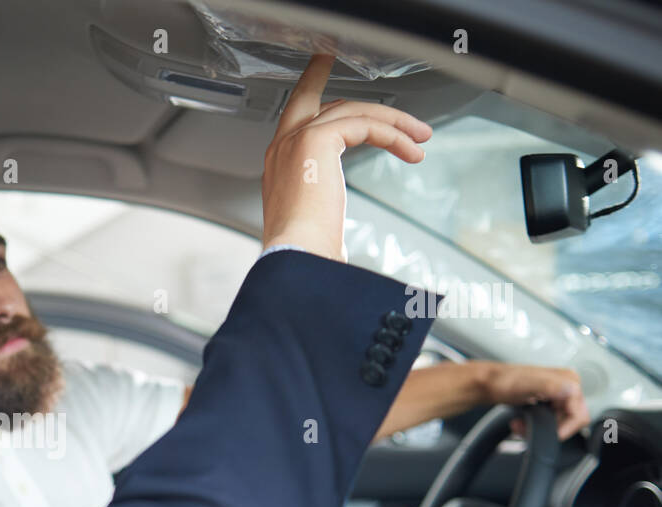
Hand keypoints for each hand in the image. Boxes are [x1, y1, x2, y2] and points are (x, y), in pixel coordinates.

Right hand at [261, 55, 431, 261]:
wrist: (295, 255)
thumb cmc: (303, 249)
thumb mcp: (314, 221)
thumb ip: (323, 207)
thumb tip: (334, 231)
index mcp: (279, 166)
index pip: (297, 121)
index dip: (310, 95)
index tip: (318, 78)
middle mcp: (282, 147)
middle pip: (313, 100)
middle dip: (324, 75)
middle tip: (332, 58)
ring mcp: (296, 140)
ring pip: (352, 111)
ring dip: (392, 122)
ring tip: (420, 136)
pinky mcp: (316, 139)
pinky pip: (365, 124)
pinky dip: (393, 135)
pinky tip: (411, 150)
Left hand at [482, 362, 590, 439]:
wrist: (487, 383)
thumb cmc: (503, 382)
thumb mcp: (529, 384)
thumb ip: (551, 386)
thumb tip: (571, 390)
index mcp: (570, 381)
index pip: (579, 416)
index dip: (562, 430)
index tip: (543, 434)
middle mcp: (568, 385)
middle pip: (571, 421)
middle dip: (550, 429)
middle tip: (525, 428)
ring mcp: (559, 393)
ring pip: (560, 423)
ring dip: (540, 428)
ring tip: (520, 425)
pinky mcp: (549, 400)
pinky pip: (551, 420)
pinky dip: (537, 425)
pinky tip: (522, 421)